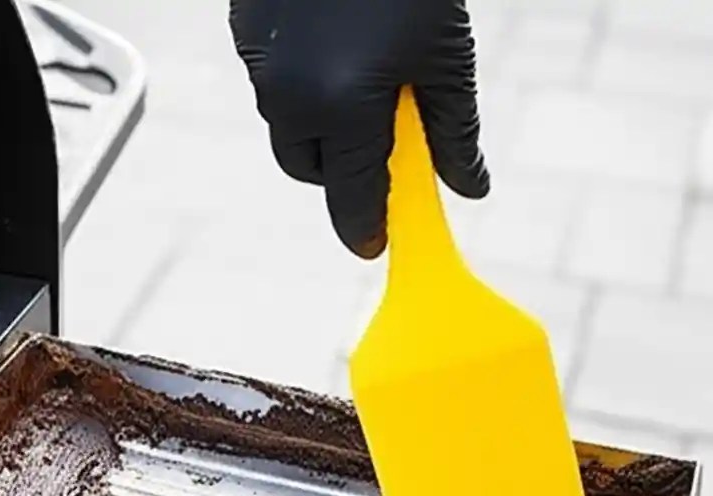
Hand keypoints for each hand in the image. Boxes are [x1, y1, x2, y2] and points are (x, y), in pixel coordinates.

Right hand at [229, 0, 489, 258]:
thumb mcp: (445, 57)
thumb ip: (453, 133)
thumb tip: (467, 187)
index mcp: (341, 107)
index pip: (350, 197)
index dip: (366, 227)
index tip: (375, 246)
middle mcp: (288, 95)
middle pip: (310, 167)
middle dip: (342, 169)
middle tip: (381, 142)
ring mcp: (260, 63)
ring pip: (288, 124)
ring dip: (322, 123)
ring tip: (363, 76)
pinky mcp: (245, 33)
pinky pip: (273, 81)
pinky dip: (302, 81)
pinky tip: (335, 43)